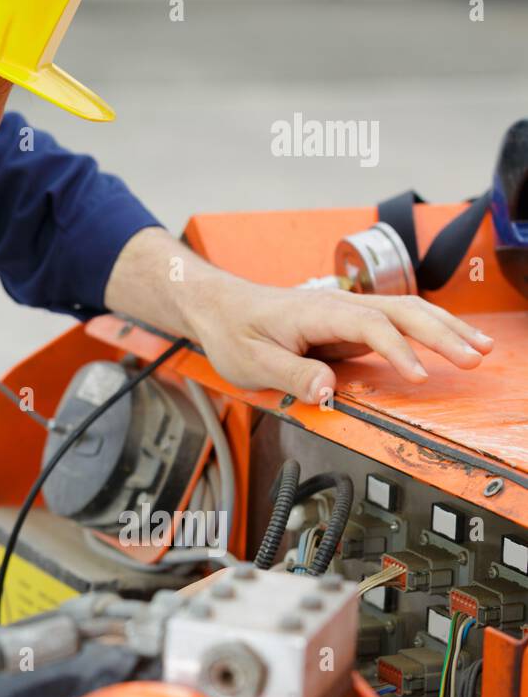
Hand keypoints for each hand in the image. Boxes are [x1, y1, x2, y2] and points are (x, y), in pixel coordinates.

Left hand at [178, 277, 493, 403]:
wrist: (217, 306)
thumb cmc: (232, 330)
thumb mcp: (251, 360)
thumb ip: (291, 374)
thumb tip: (328, 391)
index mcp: (317, 312)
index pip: (370, 326)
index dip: (398, 349)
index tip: (419, 375)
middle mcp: (338, 306)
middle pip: (401, 311)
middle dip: (442, 333)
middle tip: (474, 357)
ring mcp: (345, 313)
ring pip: (405, 312)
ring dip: (444, 328)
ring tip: (480, 348)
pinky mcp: (347, 324)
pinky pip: (395, 324)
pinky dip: (428, 331)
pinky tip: (450, 342)